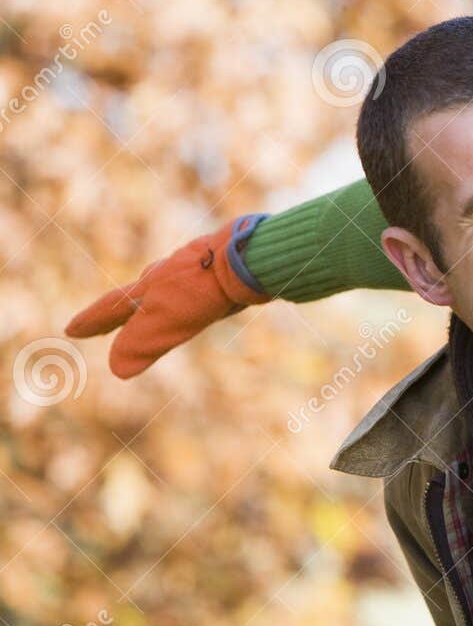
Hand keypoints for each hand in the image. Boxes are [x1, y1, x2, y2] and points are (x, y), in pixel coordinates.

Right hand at [65, 215, 270, 377]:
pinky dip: (191, 290)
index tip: (71, 330)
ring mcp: (194, 265)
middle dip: (120, 310)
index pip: (112, 307)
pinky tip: (204, 292)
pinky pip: (199, 280)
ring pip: (167, 284)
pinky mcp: (220, 264)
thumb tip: (117, 369)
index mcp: (148, 288)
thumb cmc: (204, 289)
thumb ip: (142, 343)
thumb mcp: (167, 321)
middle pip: (137, 294)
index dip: (92, 321)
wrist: (248, 255)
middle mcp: (167, 274)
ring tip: (152, 304)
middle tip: (104, 321)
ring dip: (155, 297)